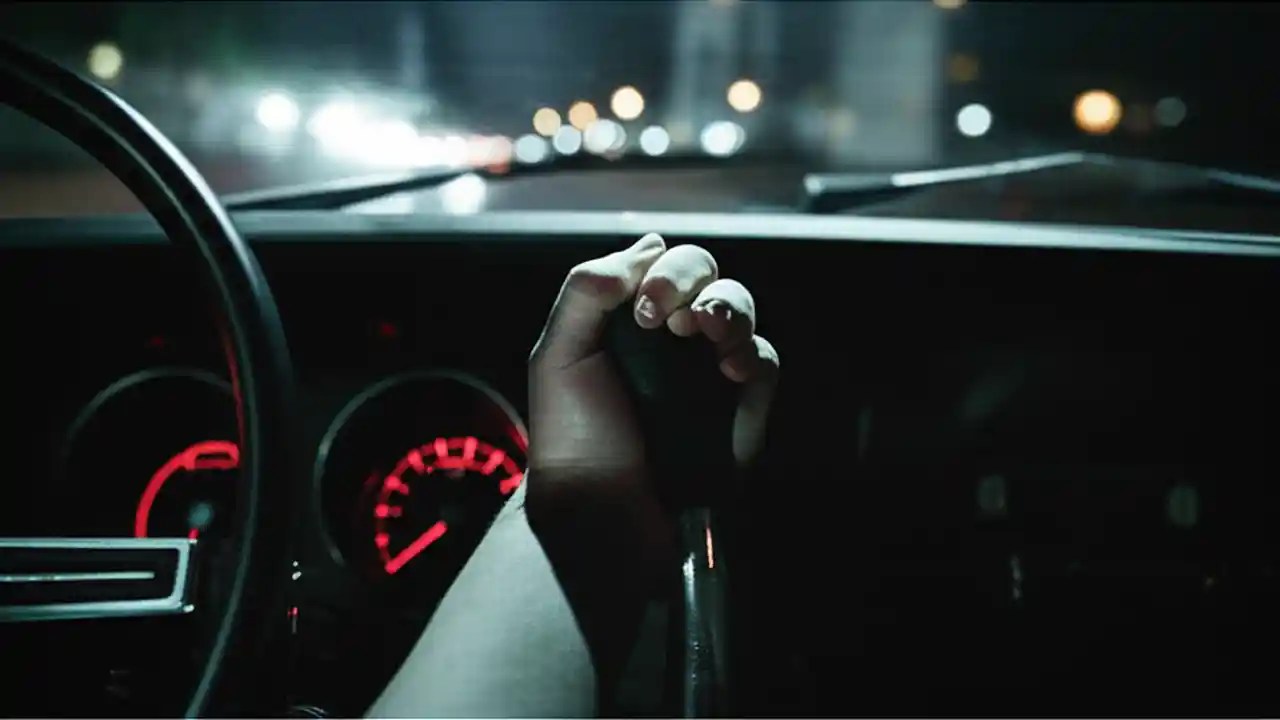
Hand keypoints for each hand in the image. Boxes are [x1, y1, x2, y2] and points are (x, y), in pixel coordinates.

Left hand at [527, 232, 779, 527]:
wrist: (602, 508)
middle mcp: (674, 338)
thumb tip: (648, 243)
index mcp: (630, 319)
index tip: (642, 307)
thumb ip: (587, 290)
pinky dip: (752, 354)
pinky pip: (765, 360)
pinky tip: (727, 369)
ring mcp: (711, 369)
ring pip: (740, 308)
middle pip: (706, 274)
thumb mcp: (559, 354)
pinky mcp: (743, 405)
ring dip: (728, 307)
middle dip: (690, 280)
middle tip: (667, 317)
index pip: (660, 264)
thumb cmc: (574, 436)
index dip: (659, 271)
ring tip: (706, 330)